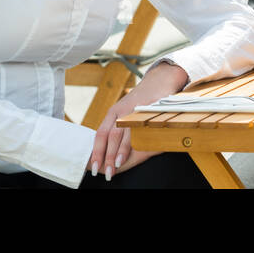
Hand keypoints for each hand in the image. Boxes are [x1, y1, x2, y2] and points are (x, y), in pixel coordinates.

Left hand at [88, 61, 187, 180]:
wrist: (159, 80)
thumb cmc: (140, 101)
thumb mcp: (125, 112)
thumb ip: (117, 128)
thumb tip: (106, 152)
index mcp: (113, 112)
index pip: (101, 134)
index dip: (97, 151)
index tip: (94, 167)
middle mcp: (122, 110)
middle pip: (111, 135)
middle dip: (108, 155)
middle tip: (106, 172)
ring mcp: (135, 108)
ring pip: (124, 131)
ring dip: (120, 150)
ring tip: (117, 164)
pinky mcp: (149, 107)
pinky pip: (141, 126)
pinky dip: (137, 139)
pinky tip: (136, 149)